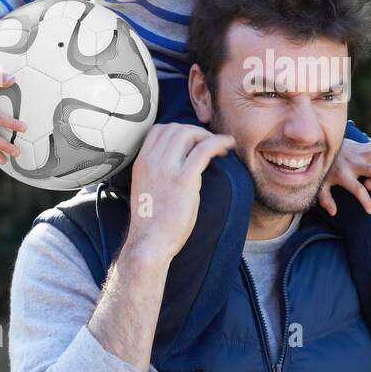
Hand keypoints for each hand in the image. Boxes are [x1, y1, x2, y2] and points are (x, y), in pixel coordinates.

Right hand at [124, 123, 236, 262]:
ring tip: (220, 147)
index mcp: (141, 162)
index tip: (193, 140)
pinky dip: (219, 142)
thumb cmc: (152, 222)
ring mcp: (166, 168)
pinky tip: (229, 145)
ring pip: (189, 134)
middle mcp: (151, 160)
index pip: (159, 130)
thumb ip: (159, 171)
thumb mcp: (148, 188)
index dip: (179, 130)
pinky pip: (204, 149)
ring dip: (207, 136)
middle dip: (196, 131)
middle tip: (209, 144)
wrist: (149, 243)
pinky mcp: (183, 179)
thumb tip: (183, 162)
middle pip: (176, 128)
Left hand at [316, 134, 370, 217]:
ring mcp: (361, 152)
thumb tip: (333, 213)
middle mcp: (353, 162)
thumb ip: (326, 199)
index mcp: (343, 174)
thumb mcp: (321, 185)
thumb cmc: (325, 169)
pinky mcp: (366, 145)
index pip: (356, 189)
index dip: (365, 200)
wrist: (325, 145)